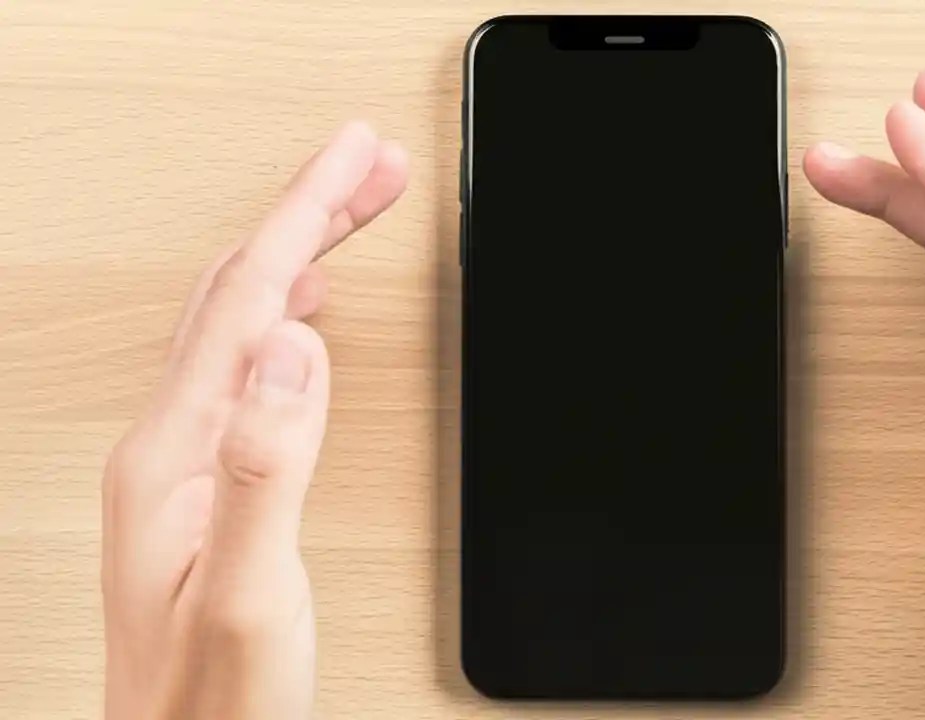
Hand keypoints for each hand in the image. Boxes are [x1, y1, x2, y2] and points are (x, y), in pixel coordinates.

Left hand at [102, 122, 407, 719]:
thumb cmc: (214, 699)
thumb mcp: (250, 590)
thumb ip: (270, 466)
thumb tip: (298, 347)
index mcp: (176, 451)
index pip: (249, 299)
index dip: (306, 213)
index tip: (356, 155)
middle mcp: (170, 442)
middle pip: (241, 291)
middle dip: (309, 212)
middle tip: (372, 163)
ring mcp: (185, 459)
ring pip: (242, 319)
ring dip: (298, 251)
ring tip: (350, 209)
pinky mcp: (210, 479)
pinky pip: (244, 362)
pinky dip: (283, 311)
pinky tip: (303, 311)